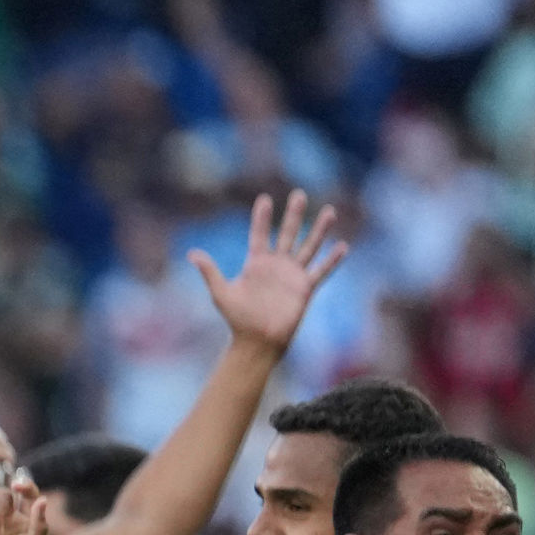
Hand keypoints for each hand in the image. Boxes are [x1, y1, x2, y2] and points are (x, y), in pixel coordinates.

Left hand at [192, 189, 347, 353]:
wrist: (257, 341)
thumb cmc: (238, 319)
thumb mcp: (221, 293)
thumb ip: (210, 272)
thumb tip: (192, 253)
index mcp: (256, 263)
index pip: (260, 234)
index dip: (262, 218)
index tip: (265, 198)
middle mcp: (276, 265)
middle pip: (288, 233)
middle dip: (294, 214)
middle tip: (299, 193)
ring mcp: (292, 275)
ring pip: (309, 246)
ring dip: (319, 230)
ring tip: (329, 210)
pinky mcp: (305, 288)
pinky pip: (321, 271)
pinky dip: (332, 260)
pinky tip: (343, 246)